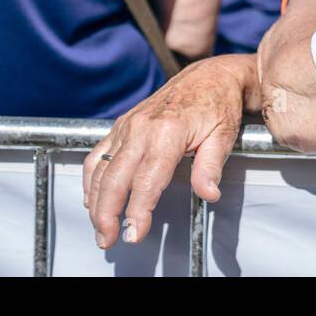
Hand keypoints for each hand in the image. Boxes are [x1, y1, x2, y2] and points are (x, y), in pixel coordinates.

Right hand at [83, 55, 250, 248]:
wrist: (209, 75)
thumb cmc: (218, 105)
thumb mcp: (223, 135)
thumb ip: (210, 167)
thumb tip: (209, 194)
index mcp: (167, 132)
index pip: (146, 181)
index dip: (138, 211)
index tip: (135, 233)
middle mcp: (141, 128)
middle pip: (115, 177)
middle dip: (107, 213)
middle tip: (108, 239)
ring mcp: (128, 125)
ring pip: (101, 167)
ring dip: (95, 200)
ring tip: (99, 227)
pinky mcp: (122, 123)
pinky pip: (97, 152)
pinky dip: (91, 178)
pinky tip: (92, 197)